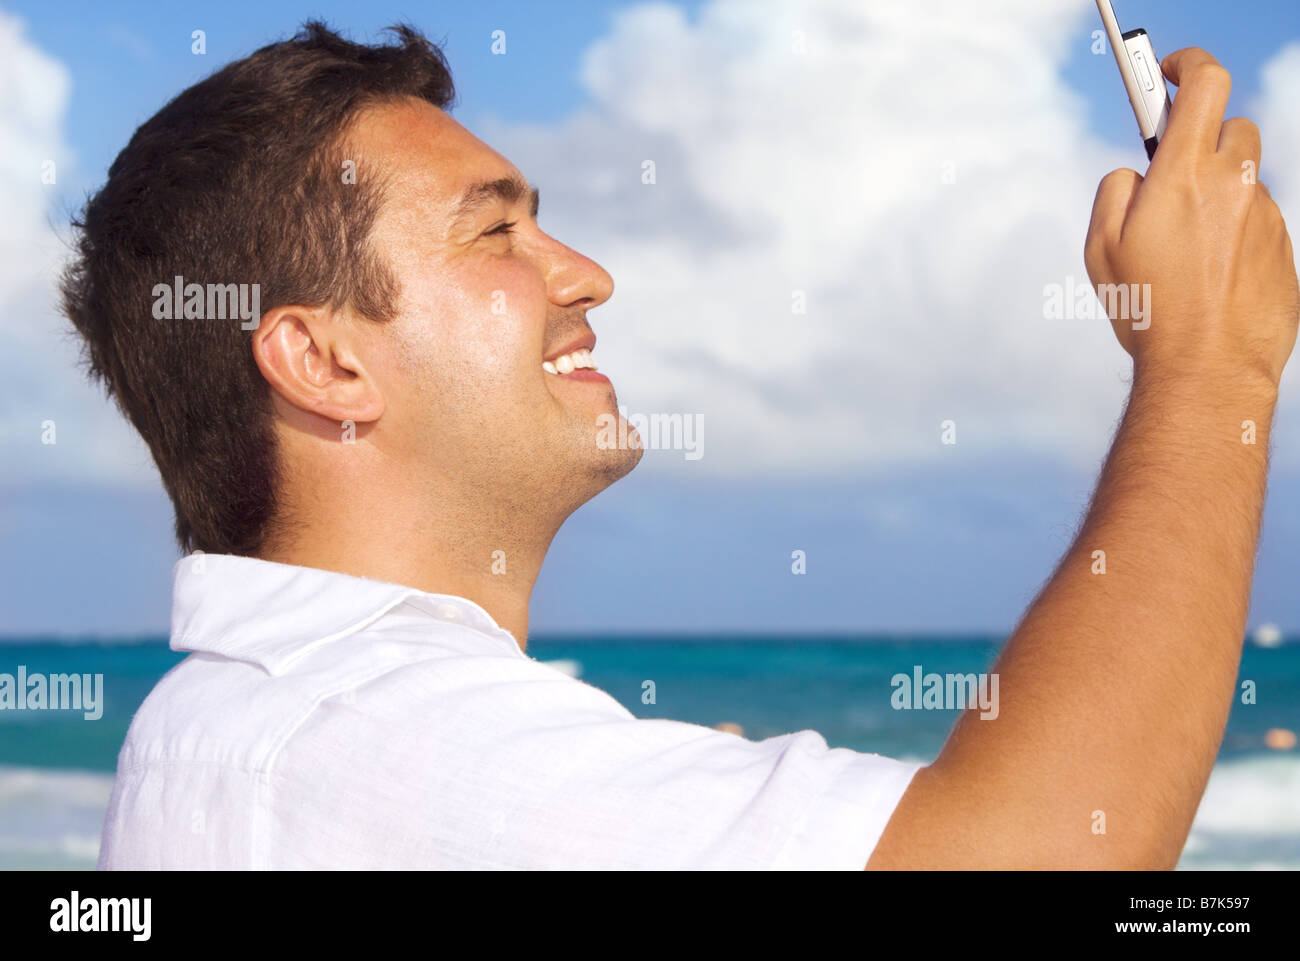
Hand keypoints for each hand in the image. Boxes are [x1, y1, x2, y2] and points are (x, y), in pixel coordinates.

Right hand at [1085, 48, 1298, 390]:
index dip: (1185, 65)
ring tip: (1190, 250)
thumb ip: (1114, 192)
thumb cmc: (1147, 311)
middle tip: (1174, 176)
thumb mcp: (1100, 250)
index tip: (1168, 71)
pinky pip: (1259, 222)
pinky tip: (1212, 277)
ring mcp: (1266, 216)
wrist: (1207, 370)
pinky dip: (1236, 235)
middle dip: (1204, 139)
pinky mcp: (1285, 247)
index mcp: (1183, 176)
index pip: (1203, 83)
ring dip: (1220, 195)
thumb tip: (1136, 171)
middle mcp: (1233, 185)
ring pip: (1245, 180)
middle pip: (1232, 126)